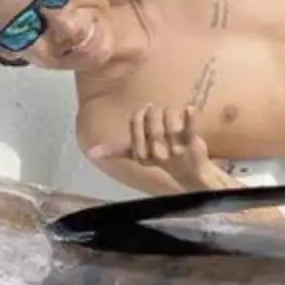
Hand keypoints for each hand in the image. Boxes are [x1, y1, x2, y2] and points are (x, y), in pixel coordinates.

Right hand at [87, 104, 229, 190]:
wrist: (192, 175)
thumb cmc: (163, 159)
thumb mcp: (138, 155)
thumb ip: (116, 151)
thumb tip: (91, 152)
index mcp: (141, 154)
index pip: (135, 121)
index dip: (141, 113)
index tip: (146, 110)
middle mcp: (157, 153)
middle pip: (152, 116)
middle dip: (156, 112)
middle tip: (162, 116)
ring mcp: (175, 149)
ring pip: (169, 116)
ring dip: (172, 113)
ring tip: (175, 120)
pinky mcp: (192, 144)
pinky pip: (190, 126)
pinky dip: (190, 116)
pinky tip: (189, 108)